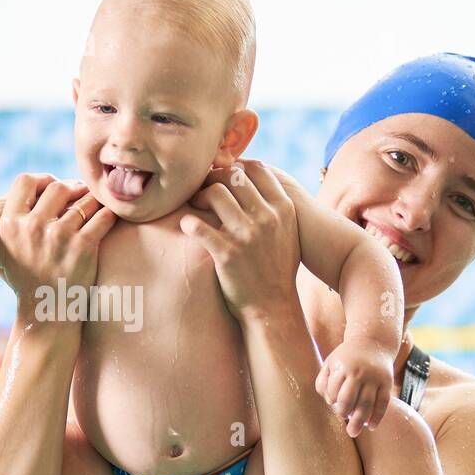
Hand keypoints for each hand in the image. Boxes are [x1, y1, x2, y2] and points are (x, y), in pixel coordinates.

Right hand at [0, 173, 115, 318]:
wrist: (46, 312)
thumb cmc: (27, 277)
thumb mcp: (8, 247)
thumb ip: (17, 217)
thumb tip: (38, 186)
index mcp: (10, 224)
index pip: (25, 181)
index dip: (42, 180)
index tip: (54, 189)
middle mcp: (32, 227)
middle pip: (58, 188)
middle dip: (73, 189)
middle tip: (81, 196)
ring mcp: (59, 236)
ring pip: (84, 200)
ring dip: (93, 202)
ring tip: (96, 208)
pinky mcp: (83, 246)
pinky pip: (103, 217)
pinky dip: (109, 214)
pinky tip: (109, 218)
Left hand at [181, 159, 299, 322]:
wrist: (273, 306)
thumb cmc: (277, 267)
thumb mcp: (287, 231)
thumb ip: (274, 205)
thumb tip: (251, 178)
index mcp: (283, 208)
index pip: (256, 169)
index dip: (235, 168)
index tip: (224, 179)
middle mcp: (267, 218)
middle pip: (233, 176)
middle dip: (214, 180)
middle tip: (204, 192)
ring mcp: (247, 235)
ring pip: (215, 193)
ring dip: (200, 197)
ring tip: (196, 207)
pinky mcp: (227, 254)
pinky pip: (198, 227)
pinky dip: (188, 223)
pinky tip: (187, 226)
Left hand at [316, 336, 394, 436]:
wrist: (373, 342)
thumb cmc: (347, 357)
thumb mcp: (331, 363)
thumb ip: (323, 381)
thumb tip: (328, 402)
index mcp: (342, 367)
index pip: (334, 391)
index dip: (332, 401)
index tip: (333, 403)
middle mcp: (359, 372)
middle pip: (349, 400)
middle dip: (344, 413)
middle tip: (342, 419)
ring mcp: (374, 378)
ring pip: (367, 404)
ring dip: (359, 420)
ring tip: (353, 431)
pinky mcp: (387, 382)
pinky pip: (383, 403)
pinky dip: (378, 416)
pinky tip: (371, 426)